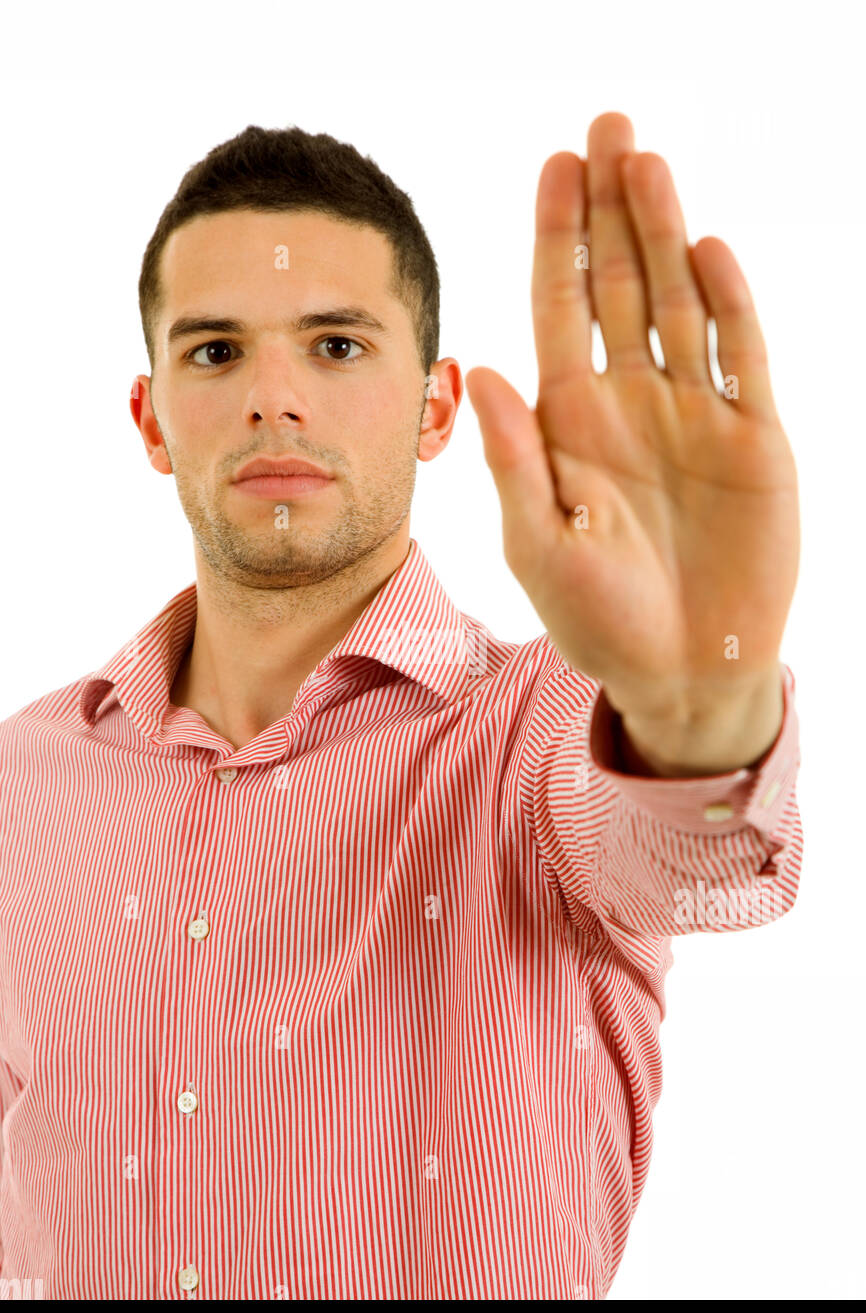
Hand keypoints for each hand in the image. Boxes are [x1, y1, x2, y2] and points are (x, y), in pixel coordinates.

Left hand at [465, 113, 799, 773]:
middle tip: (608, 126)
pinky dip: (728, 303)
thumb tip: (478, 369)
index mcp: (571, 420)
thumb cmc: (599, 620)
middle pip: (622, 283)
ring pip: (679, 301)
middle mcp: (630, 402)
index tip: (554, 165)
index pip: (561, 307)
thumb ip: (512, 458)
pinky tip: (708, 249)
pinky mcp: (754, 437)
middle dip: (611, 207)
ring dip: (665, 233)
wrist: (681, 673)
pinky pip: (742, 356)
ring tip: (647, 162)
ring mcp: (695, 413)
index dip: (558, 238)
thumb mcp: (538, 544)